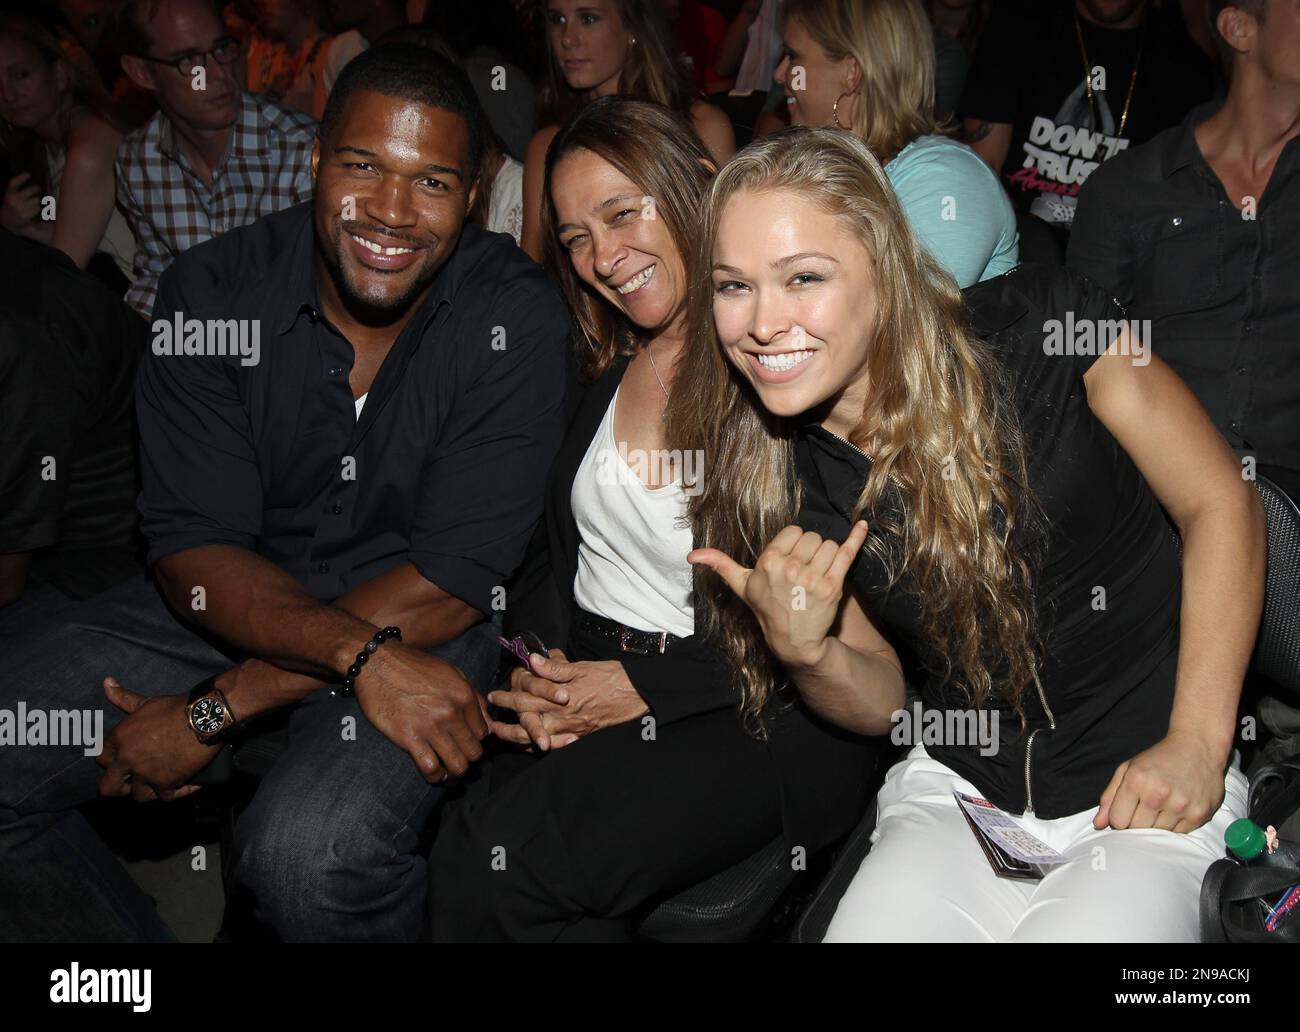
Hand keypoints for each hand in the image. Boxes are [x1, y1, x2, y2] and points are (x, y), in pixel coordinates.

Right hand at [1, 173, 41, 231]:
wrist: (8, 221)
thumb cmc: (11, 206)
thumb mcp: (10, 196)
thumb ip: (17, 189)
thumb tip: (29, 178)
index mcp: (8, 194)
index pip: (13, 184)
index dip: (20, 178)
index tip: (28, 174)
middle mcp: (13, 200)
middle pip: (30, 191)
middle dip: (35, 189)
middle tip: (38, 188)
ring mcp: (19, 208)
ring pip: (35, 200)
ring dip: (36, 201)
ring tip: (31, 203)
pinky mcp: (25, 215)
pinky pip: (37, 208)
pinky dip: (36, 208)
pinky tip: (31, 210)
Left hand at [96, 678, 214, 801]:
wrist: (204, 717)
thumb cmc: (175, 708)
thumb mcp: (146, 702)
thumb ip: (123, 697)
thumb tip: (106, 682)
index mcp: (120, 739)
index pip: (100, 757)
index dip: (109, 760)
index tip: (119, 760)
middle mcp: (128, 760)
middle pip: (108, 787)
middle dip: (117, 785)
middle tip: (129, 780)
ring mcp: (147, 774)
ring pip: (137, 796)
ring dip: (148, 790)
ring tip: (157, 782)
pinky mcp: (167, 783)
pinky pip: (165, 797)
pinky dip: (176, 792)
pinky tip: (184, 784)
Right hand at [354, 643, 489, 782]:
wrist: (378, 664)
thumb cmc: (414, 667)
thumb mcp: (451, 673)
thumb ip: (472, 696)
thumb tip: (488, 721)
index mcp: (464, 696)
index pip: (484, 733)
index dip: (476, 741)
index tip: (467, 743)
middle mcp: (451, 712)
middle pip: (474, 752)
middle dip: (468, 758)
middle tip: (459, 757)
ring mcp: (431, 727)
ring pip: (458, 765)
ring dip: (455, 772)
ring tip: (448, 770)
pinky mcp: (409, 738)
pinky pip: (431, 768)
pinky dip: (435, 776)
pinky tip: (434, 774)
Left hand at [487, 649, 648, 750]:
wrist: (636, 694)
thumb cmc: (610, 677)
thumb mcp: (581, 667)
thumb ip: (555, 668)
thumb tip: (532, 660)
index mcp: (560, 697)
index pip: (526, 698)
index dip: (507, 697)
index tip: (492, 696)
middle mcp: (563, 716)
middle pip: (526, 723)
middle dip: (506, 724)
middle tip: (491, 725)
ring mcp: (571, 729)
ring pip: (538, 739)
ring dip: (518, 739)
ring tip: (504, 737)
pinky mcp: (580, 736)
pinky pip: (555, 746)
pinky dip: (540, 747)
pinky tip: (531, 746)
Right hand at [689, 521, 868, 668]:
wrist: (794, 641)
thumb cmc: (768, 610)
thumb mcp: (743, 587)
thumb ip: (721, 565)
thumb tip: (692, 556)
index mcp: (768, 561)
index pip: (792, 532)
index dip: (794, 545)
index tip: (790, 562)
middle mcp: (789, 567)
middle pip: (812, 537)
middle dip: (811, 551)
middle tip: (804, 572)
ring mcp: (812, 577)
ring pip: (828, 545)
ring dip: (827, 556)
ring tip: (818, 575)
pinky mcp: (834, 586)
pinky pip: (847, 552)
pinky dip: (857, 538)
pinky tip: (862, 526)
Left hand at [1094, 729, 1226, 832]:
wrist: (1198, 747)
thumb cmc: (1159, 759)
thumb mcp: (1128, 769)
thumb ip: (1110, 797)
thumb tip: (1098, 824)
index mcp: (1136, 781)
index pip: (1118, 822)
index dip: (1119, 819)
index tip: (1126, 811)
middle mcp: (1157, 795)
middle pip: (1137, 830)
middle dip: (1137, 822)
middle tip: (1146, 806)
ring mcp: (1180, 806)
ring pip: (1158, 835)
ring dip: (1157, 825)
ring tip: (1163, 806)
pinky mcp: (1199, 814)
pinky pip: (1179, 834)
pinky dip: (1175, 826)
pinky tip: (1177, 808)